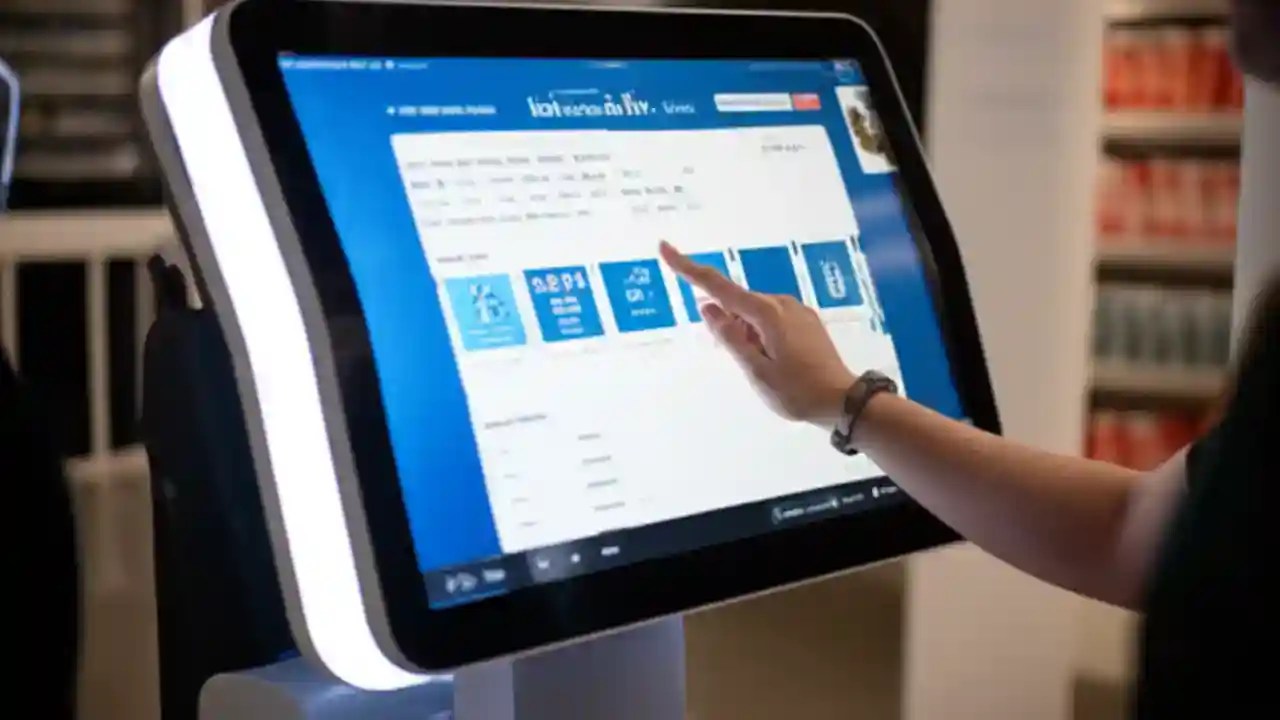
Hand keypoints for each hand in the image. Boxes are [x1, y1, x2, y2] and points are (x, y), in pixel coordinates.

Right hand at [659, 241, 855, 427]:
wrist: (843, 400)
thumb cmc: (796, 391)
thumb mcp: (756, 370)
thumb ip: (730, 338)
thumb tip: (707, 308)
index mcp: (766, 314)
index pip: (718, 287)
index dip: (689, 268)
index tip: (665, 248)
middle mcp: (781, 303)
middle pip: (738, 304)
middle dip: (729, 326)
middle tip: (748, 364)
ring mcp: (796, 310)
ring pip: (754, 314)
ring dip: (747, 333)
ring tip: (766, 369)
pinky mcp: (805, 321)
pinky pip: (771, 319)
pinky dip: (761, 333)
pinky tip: (775, 359)